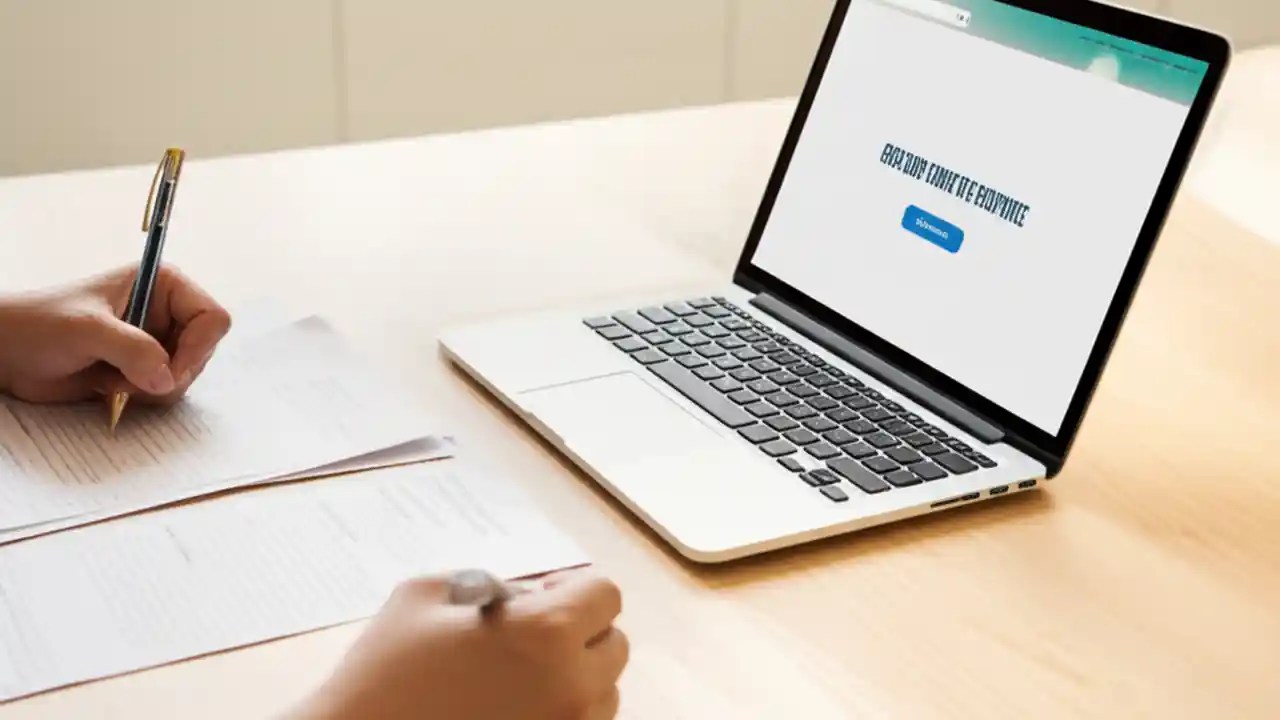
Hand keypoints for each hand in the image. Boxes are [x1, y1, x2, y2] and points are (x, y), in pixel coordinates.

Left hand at [0, 265, 231, 403]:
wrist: (6, 353)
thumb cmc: (38, 324)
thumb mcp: (87, 329)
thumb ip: (132, 349)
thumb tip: (167, 378)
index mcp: (163, 285)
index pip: (212, 317)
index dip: (199, 347)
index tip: (170, 369)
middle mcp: (166, 313)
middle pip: (203, 352)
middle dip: (171, 372)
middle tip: (133, 378)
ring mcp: (156, 343)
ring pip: (187, 376)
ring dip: (153, 388)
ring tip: (113, 379)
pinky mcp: (143, 370)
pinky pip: (166, 392)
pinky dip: (143, 398)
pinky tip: (111, 386)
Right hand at [291, 570, 627, 719]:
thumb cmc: (385, 670)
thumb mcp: (424, 596)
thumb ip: (486, 583)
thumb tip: (527, 594)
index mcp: (545, 633)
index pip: (606, 595)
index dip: (577, 590)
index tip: (546, 596)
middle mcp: (571, 686)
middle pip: (614, 646)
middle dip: (580, 634)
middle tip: (529, 636)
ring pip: (603, 695)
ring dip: (576, 678)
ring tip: (520, 677)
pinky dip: (560, 713)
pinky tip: (513, 705)